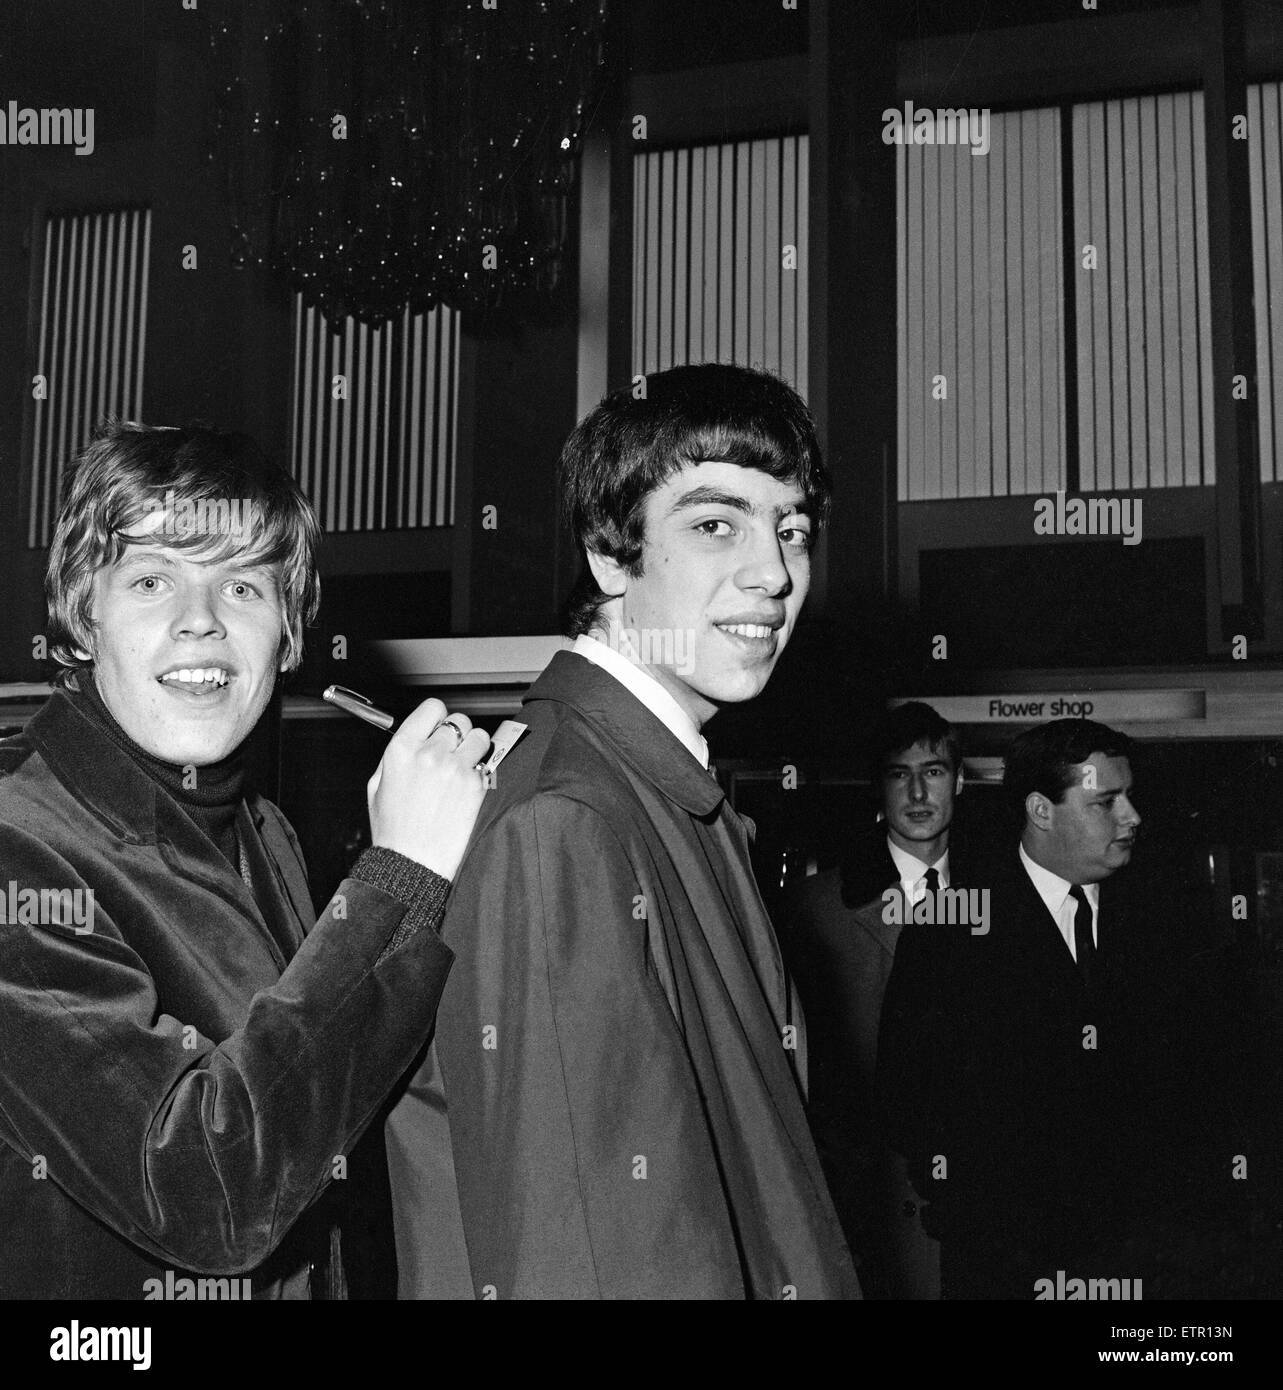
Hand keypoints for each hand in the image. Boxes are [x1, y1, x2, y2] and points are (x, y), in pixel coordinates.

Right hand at [367, 698, 490, 880]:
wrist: (413, 863)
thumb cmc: (394, 831)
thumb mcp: (378, 785)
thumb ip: (398, 754)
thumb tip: (416, 736)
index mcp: (402, 750)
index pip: (433, 708)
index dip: (438, 718)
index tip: (439, 727)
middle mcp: (430, 754)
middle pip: (459, 721)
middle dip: (456, 736)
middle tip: (450, 755)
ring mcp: (456, 769)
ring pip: (480, 737)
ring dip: (475, 749)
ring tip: (463, 768)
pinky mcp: (476, 786)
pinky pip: (487, 764)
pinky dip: (481, 773)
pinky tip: (467, 789)